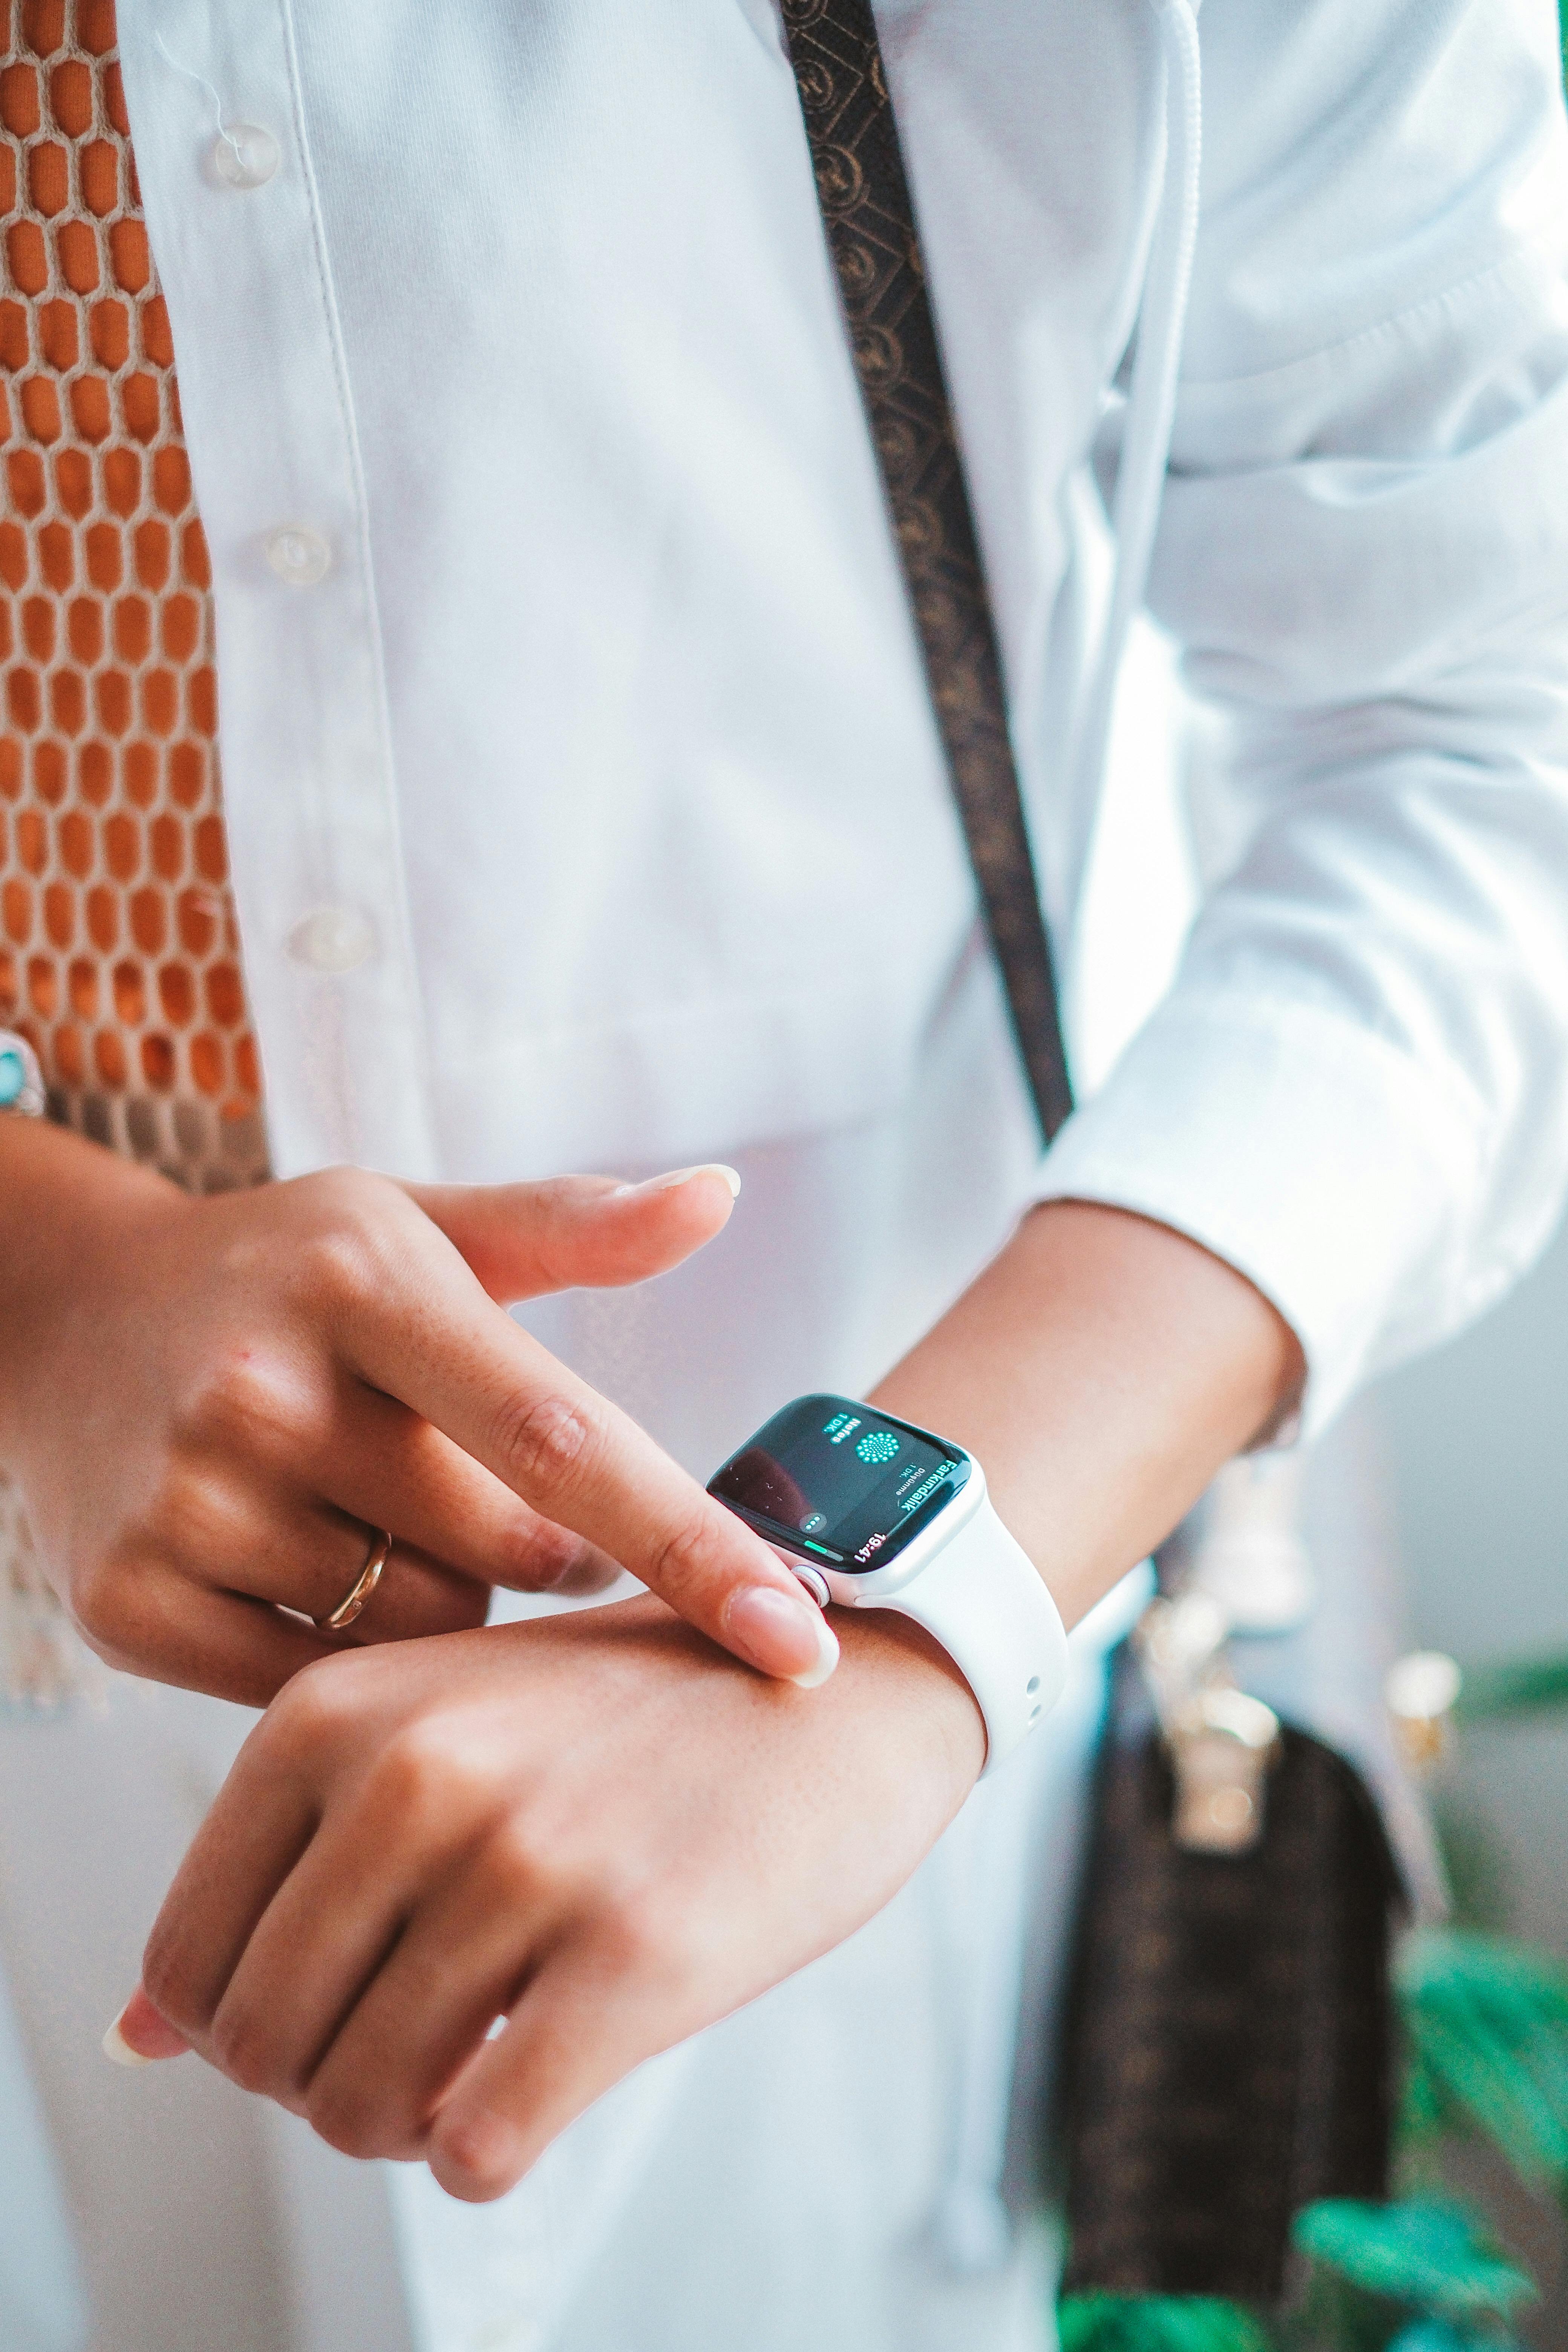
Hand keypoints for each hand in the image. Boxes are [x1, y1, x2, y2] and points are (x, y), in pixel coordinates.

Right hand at [0, 1119, 836, 1704]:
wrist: (68, 1316)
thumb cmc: (291, 1271)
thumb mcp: (419, 1221)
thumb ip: (573, 1222)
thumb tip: (721, 1193)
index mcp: (363, 1281)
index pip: (562, 1436)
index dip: (693, 1544)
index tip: (802, 1635)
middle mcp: (264, 1385)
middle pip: (505, 1555)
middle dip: (535, 1550)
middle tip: (465, 1483)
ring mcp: (184, 1501)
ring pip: (418, 1627)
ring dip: (435, 1594)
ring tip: (363, 1508)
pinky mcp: (126, 1602)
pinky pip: (314, 1683)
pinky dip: (340, 1645)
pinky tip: (298, 1561)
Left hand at [111, 1596, 983, 2197]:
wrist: (848, 1673)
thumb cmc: (631, 1715)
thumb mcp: (431, 1729)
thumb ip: (283, 1864)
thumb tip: (133, 2040)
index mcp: (338, 1711)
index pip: (185, 1959)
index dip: (242, 2025)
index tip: (335, 2008)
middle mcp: (415, 1774)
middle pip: (260, 2047)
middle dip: (323, 2084)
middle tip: (417, 2048)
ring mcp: (527, 1861)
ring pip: (359, 2108)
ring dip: (407, 2123)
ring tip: (478, 2064)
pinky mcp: (636, 1952)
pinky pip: (477, 2146)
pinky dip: (488, 2150)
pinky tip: (539, 2081)